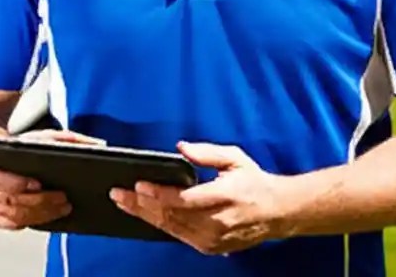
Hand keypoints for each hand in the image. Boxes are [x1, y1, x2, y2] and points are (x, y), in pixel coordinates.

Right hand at [0, 129, 101, 229]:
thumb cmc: (12, 145)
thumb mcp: (35, 135)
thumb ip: (66, 139)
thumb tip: (98, 146)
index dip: (18, 183)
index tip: (39, 183)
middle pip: (10, 202)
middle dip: (39, 202)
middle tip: (64, 200)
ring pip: (12, 217)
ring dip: (38, 215)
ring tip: (63, 208)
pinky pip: (9, 225)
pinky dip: (29, 222)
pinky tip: (47, 216)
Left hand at [110, 141, 297, 255]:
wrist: (277, 213)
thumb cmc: (254, 182)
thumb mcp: (234, 158)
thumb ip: (207, 153)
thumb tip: (181, 147)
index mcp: (224, 197)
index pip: (184, 199)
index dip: (158, 194)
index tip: (138, 185)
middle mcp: (217, 222)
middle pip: (171, 217)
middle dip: (141, 205)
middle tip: (117, 194)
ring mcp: (213, 239)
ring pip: (171, 229)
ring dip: (145, 216)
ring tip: (125, 204)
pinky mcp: (210, 248)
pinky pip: (179, 236)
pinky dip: (160, 225)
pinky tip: (145, 215)